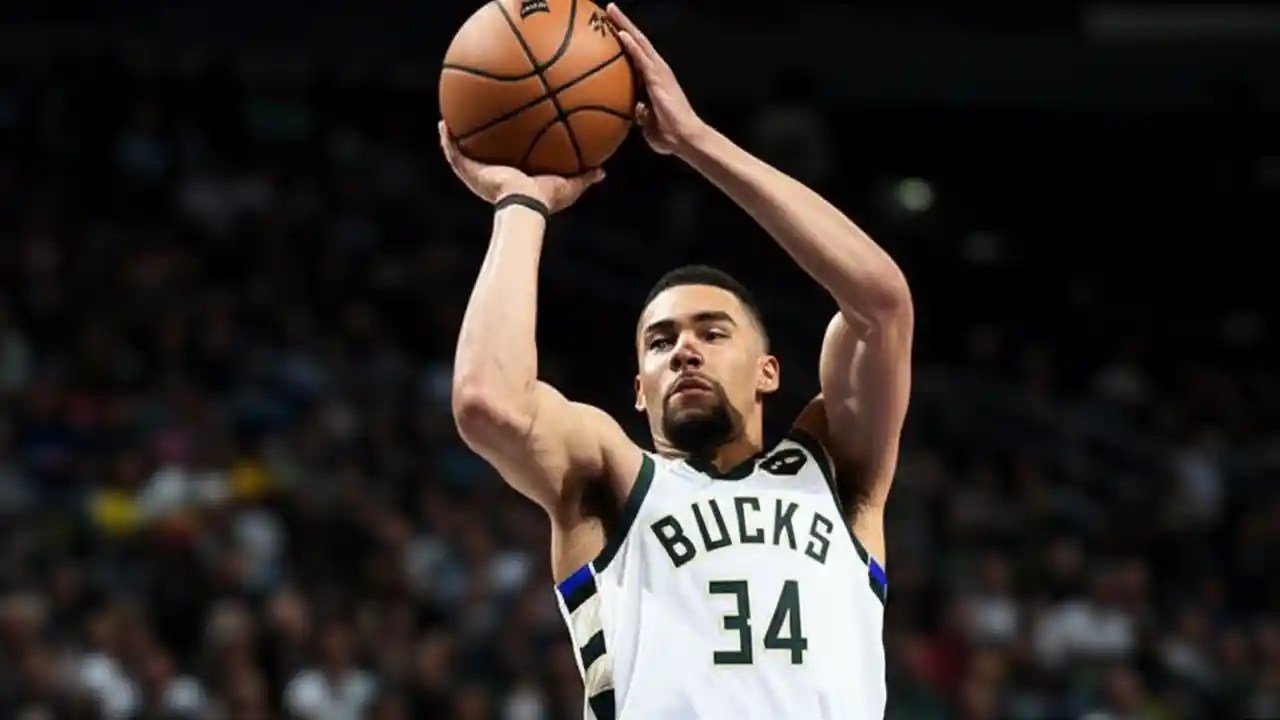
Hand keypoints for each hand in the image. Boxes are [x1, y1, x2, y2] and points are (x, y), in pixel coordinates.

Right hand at [438, 121, 604, 212]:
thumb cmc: (546, 199)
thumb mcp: (570, 184)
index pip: (507, 162)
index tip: (504, 135)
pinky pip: (453, 152)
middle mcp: (493, 177)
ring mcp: (477, 176)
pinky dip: (447, 139)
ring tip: (448, 118)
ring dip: (455, 137)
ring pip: (461, 153)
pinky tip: (442, 122)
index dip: (504, 150)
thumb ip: (585, 175)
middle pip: (482, 156)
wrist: (525, 203)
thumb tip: (602, 171)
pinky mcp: (469, 172)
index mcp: (513, 180)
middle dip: (478, 140)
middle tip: (474, 122)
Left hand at [606, 3, 706, 156]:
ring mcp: (659, 72)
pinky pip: (641, 57)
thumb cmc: (668, 134)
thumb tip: (635, 109)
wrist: (685, 138)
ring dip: (625, 25)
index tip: (610, 27)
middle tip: (609, 8)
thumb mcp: (647, 123)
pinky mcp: (658, 78)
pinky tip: (620, 32)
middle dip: (623, 24)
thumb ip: (641, 114)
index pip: (637, 54)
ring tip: (611, 9)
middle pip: (638, 41)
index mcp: (653, 79)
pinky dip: (631, 44)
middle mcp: (657, 70)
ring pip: (639, 42)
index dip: (625, 40)